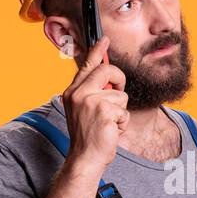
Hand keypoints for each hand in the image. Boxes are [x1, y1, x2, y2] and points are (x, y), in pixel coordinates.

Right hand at [62, 35, 126, 172]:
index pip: (87, 65)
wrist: (85, 158)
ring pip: (120, 95)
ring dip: (120, 111)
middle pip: (107, 70)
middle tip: (117, 94)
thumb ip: (92, 93)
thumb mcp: (84, 110)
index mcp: (73, 92)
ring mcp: (90, 101)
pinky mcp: (103, 111)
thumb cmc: (88, 137)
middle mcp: (78, 93)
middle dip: (119, 80)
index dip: (98, 51)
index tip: (105, 40)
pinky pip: (124, 111)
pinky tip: (111, 131)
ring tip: (108, 124)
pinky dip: (122, 123)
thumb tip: (108, 76)